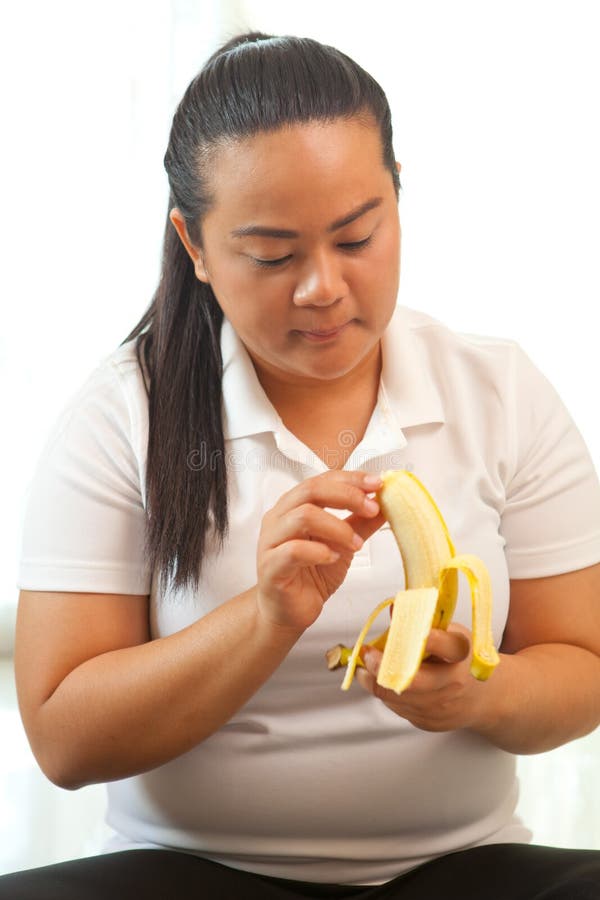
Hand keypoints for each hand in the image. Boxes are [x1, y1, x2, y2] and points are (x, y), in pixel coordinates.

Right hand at [256, 470, 384, 631]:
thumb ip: (360, 523)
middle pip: (311, 490)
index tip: (377, 485)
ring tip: (356, 543)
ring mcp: (271, 541)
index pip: (323, 479)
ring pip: (303, 516)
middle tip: (372, 508)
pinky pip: (293, 550)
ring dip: (337, 527)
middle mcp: (279, 518)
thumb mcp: (343, 544)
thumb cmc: (310, 575)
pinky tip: (334, 558)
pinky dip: (319, 551)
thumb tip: (385, 503)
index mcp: (294, 506)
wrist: (289, 612)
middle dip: (347, 495)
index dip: (351, 479)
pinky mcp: (270, 567)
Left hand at [356, 623, 490, 732]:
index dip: (426, 639)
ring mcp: (441, 705)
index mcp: (462, 654)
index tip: (400, 630)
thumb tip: (395, 609)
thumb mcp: (452, 634)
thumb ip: (424, 622)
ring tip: (366, 666)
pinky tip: (383, 680)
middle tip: (368, 654)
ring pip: (396, 696)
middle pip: (410, 680)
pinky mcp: (428, 721)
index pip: (446, 646)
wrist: (484, 698)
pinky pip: (398, 708)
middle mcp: (453, 682)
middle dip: (381, 666)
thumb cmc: (464, 662)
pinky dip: (386, 693)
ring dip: (374, 680)